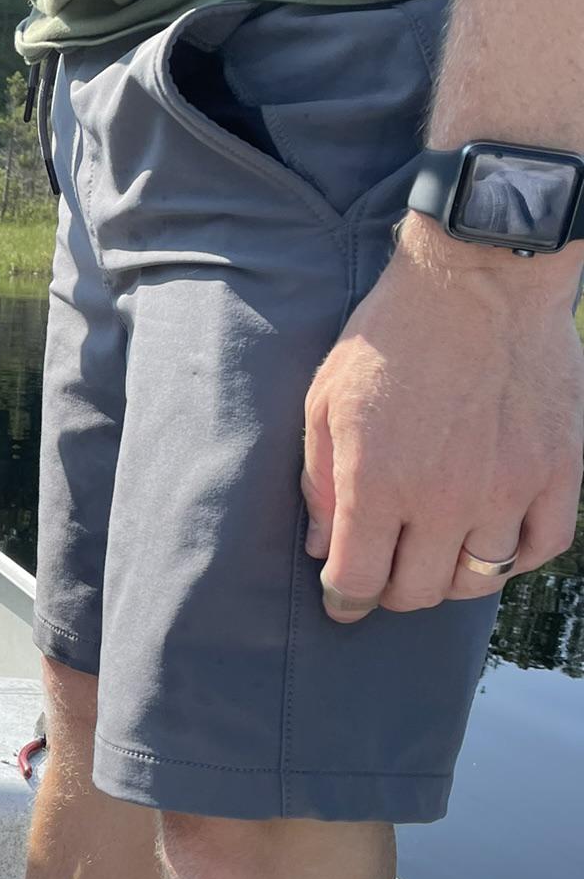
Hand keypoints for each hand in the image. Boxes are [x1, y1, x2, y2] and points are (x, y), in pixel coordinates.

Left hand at [302, 240, 582, 622]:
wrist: (480, 278)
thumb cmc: (393, 334)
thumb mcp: (327, 400)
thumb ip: (319, 480)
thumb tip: (321, 546)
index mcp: (379, 481)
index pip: (358, 581)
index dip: (343, 600)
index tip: (341, 600)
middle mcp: (446, 496)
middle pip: (418, 591)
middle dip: (392, 593)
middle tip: (385, 574)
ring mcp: (509, 488)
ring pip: (479, 580)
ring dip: (450, 578)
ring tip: (435, 556)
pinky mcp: (559, 471)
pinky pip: (540, 548)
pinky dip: (514, 557)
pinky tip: (491, 539)